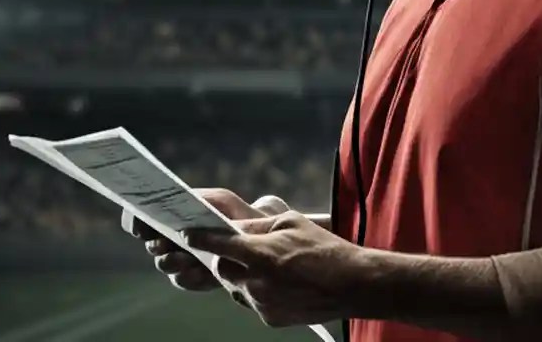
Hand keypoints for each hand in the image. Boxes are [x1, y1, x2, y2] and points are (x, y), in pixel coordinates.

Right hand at [125, 188, 289, 292]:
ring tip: (180, 258)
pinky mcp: (194, 277)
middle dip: (156, 245)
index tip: (138, 225)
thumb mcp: (220, 201)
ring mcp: (181, 260)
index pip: (141, 218)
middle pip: (151, 245)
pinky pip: (184, 280)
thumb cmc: (236, 212)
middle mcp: (170, 239)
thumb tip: (178, 204)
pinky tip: (197, 272)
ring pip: (165, 264)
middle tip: (161, 244)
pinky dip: (189, 277)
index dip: (134, 221)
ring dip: (170, 262)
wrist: (259, 236)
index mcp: (171, 216)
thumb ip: (199, 201)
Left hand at [184, 211, 370, 327]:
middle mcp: (256, 283)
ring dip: (242, 276)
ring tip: (265, 267)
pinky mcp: (271, 319)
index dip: (201, 239)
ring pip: (236, 288)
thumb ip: (258, 226)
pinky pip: (253, 302)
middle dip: (224, 259)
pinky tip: (279, 283)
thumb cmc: (325, 249)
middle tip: (237, 251)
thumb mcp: (292, 223)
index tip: (189, 235)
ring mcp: (263, 304)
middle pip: (221, 270)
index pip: (218, 246)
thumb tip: (235, 228)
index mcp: (260, 255)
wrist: (352, 284)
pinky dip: (257, 291)